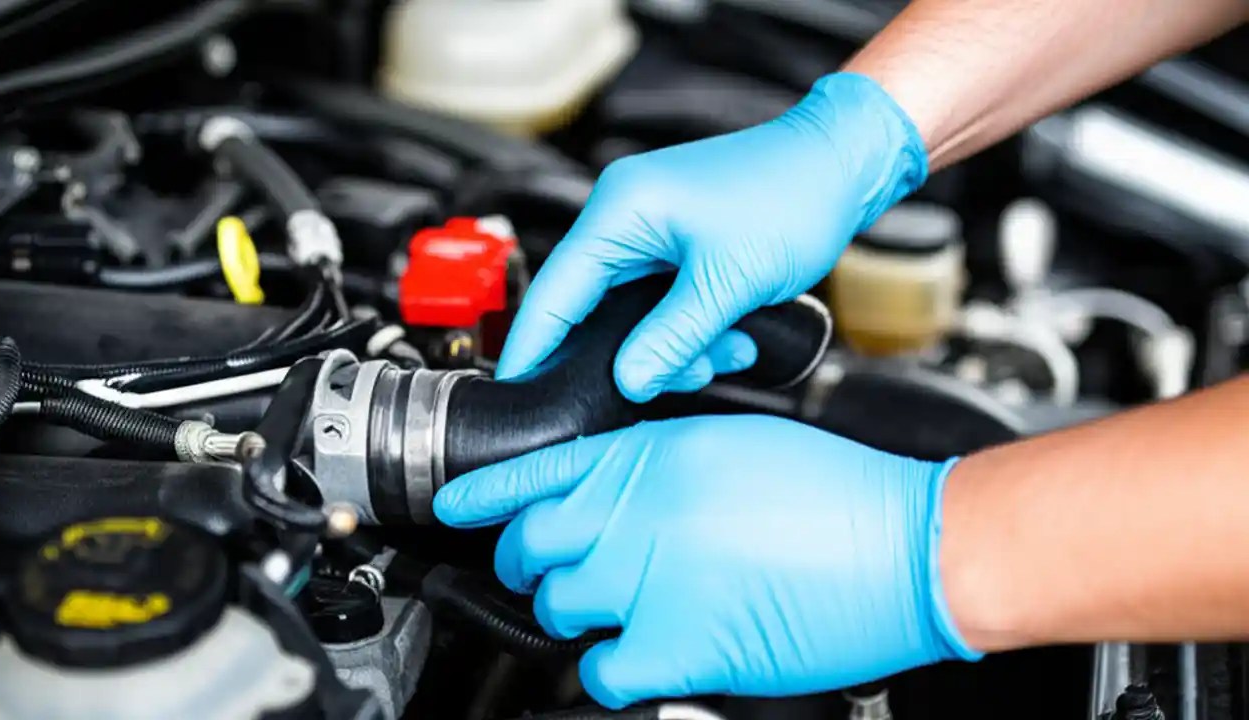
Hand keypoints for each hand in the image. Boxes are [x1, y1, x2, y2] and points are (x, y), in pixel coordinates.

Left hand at [433, 415, 980, 707]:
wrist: (906, 545)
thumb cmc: (838, 493)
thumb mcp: (733, 444)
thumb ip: (658, 462)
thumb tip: (609, 493)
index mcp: (653, 453)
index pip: (536, 470)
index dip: (483, 492)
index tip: (453, 505)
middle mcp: (640, 507)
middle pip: (534, 544)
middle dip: (534, 560)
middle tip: (555, 569)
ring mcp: (653, 576)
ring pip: (558, 605)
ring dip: (576, 610)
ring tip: (617, 608)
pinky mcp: (679, 642)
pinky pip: (601, 667)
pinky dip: (610, 664)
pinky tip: (638, 651)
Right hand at [495, 72, 926, 401]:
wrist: (843, 163)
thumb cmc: (792, 198)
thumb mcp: (729, 283)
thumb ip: (671, 338)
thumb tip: (626, 382)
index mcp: (619, 211)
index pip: (553, 293)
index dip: (533, 348)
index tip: (518, 394)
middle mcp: (624, 216)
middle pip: (592, 308)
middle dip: (630, 354)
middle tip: (670, 381)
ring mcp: (650, 228)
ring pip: (633, 313)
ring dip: (674, 344)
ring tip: (726, 349)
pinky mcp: (675, 242)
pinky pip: (661, 300)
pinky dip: (689, 327)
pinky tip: (731, 336)